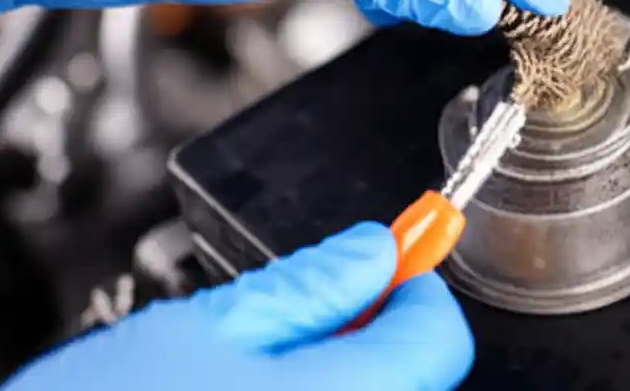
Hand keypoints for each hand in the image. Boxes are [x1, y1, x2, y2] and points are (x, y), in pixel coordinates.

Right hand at [0, 223, 473, 390]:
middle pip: (413, 380)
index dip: (414, 286)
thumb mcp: (192, 331)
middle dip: (373, 334)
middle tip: (312, 314)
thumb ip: (301, 288)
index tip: (389, 264)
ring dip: (341, 374)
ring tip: (260, 369)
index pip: (437, 340)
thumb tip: (369, 251)